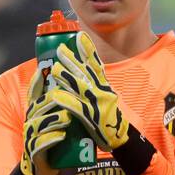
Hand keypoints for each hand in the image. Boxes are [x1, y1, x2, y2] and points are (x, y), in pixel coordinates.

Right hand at [19, 67, 72, 174]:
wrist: (43, 166)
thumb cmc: (52, 139)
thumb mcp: (54, 118)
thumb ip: (59, 103)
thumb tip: (73, 80)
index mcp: (35, 111)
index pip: (33, 92)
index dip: (37, 80)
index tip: (44, 68)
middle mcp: (30, 121)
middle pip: (38, 106)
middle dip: (52, 100)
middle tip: (67, 95)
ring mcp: (30, 136)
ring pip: (40, 124)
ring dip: (54, 120)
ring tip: (68, 118)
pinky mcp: (33, 151)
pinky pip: (40, 144)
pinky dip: (51, 139)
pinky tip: (61, 136)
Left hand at [47, 31, 129, 150]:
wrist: (120, 138)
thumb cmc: (108, 118)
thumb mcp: (104, 97)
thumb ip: (94, 85)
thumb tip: (80, 71)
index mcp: (104, 86)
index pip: (96, 64)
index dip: (88, 50)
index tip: (79, 36)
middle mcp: (102, 92)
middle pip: (85, 73)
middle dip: (72, 60)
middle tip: (60, 49)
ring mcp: (97, 104)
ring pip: (80, 88)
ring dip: (67, 78)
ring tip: (55, 69)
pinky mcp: (92, 118)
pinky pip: (77, 108)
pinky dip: (67, 100)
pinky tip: (56, 95)